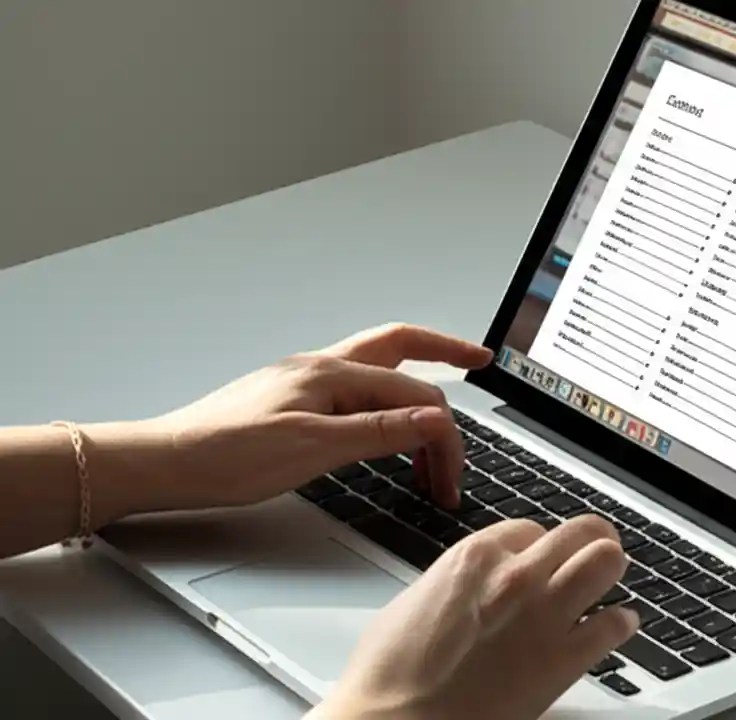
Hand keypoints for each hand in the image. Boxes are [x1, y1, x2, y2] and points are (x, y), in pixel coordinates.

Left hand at [131, 323, 491, 517]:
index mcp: (332, 374)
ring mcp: (306, 384)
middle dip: (444, 352)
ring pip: (378, 370)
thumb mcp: (312, 449)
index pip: (414, 396)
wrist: (164, 464)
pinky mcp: (293, 404)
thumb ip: (379, 431)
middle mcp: (322, 369)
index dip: (444, 437)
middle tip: (478, 362)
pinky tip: (384, 425)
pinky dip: (385, 403)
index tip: (451, 477)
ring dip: (414, 387)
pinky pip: (355, 391)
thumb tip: (434, 419)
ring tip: (435, 424)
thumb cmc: (224, 455)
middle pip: (399, 347)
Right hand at [311, 515, 639, 719]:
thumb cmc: (390, 675)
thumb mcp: (417, 601)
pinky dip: (622, 623)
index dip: (539, 546)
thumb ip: (458, 583)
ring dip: (610, 567)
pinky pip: (615, 624)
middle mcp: (516, 575)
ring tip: (610, 578)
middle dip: (590, 540)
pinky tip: (619, 625)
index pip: (531, 529)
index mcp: (475, 556)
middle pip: (581, 532)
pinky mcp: (564, 659)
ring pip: (606, 561)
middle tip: (596, 550)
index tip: (543, 559)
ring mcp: (545, 614)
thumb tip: (473, 587)